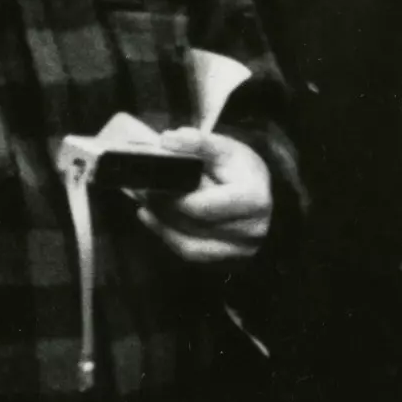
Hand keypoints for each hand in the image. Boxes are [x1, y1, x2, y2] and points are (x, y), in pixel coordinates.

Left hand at [137, 127, 273, 264]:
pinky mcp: (227, 261)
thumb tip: (167, 140)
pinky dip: (167, 235)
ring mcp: (240, 252)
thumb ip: (198, 143)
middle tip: (140, 189)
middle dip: (162, 206)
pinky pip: (189, 253)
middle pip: (192, 224)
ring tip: (145, 202)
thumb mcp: (225, 149)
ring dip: (161, 222)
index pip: (202, 206)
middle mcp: (250, 231)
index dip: (172, 196)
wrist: (260, 196)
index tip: (150, 181)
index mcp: (253, 200)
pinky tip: (152, 218)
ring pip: (187, 243)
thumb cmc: (241, 170)